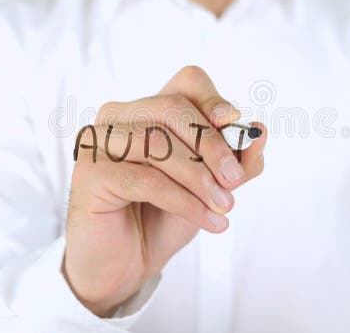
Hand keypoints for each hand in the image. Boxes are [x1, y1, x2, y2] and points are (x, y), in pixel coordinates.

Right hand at [62, 66, 266, 316]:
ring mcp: (98, 141)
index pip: (186, 82)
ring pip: (158, 143)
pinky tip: (207, 220)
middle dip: (211, 144)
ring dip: (199, 178)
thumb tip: (260, 132)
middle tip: (235, 181)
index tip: (234, 123)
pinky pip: (145, 178)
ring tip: (224, 207)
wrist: (125, 266)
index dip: (212, 99)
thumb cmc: (163, 218)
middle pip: (172, 107)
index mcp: (149, 110)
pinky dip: (183, 200)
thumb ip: (236, 161)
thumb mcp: (210, 188)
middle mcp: (119, 116)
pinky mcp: (89, 172)